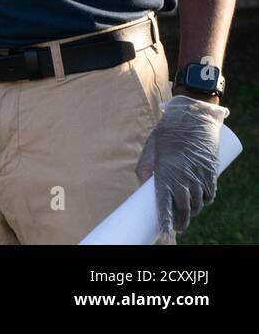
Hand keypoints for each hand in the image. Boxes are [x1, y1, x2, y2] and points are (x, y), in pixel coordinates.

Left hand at [135, 94, 229, 243]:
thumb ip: (144, 169)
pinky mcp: (211, 174)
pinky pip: (209, 195)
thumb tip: (144, 186)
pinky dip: (204, 201)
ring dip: (192, 213)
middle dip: (180, 222)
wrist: (191, 120)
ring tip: (185, 214)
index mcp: (165, 175)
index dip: (165, 223)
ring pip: (197, 205)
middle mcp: (183, 179)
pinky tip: (199, 202)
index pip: (165, 206)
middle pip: (184, 210)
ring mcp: (199, 178)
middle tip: (175, 228)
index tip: (165, 236)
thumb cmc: (166, 134)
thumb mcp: (150, 150)